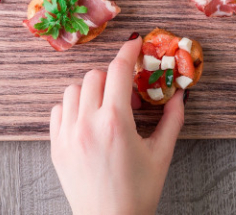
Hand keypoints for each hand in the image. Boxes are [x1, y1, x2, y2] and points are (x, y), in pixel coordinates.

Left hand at [50, 35, 184, 214]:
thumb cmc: (139, 192)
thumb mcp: (161, 154)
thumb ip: (172, 120)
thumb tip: (180, 95)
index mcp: (116, 123)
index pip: (118, 71)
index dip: (128, 51)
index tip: (135, 43)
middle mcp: (87, 124)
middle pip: (95, 75)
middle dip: (112, 76)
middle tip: (126, 93)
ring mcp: (67, 135)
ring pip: (73, 89)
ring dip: (91, 90)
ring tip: (106, 107)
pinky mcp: (55, 147)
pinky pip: (59, 110)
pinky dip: (72, 107)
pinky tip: (87, 120)